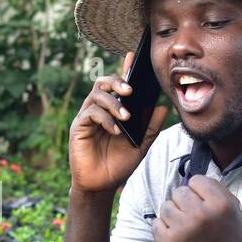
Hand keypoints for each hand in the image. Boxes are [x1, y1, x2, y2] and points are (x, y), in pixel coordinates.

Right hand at [68, 51, 169, 193]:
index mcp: (113, 111)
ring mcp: (86, 118)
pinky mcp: (78, 128)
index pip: (118, 86)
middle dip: (116, 82)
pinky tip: (116, 131)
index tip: (132, 56)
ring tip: (126, 117)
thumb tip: (164, 107)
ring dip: (113, 103)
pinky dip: (105, 119)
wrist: (102, 185)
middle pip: (102, 84)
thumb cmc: (119, 164)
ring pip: (96, 96)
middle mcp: (98, 110)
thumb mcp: (141, 145)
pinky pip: (90, 114)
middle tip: (130, 90)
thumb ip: (151, 127)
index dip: (124, 70)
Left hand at [151, 175, 241, 241]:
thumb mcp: (235, 210)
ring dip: (173, 215)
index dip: (199, 192)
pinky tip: (177, 237)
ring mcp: (184, 230)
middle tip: (193, 218)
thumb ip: (216, 190)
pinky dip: (164, 229)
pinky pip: (156, 224)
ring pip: (165, 206)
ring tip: (185, 227)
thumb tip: (193, 180)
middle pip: (179, 192)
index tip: (203, 204)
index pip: (196, 180)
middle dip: (185, 203)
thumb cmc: (230, 240)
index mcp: (221, 204)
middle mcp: (202, 214)